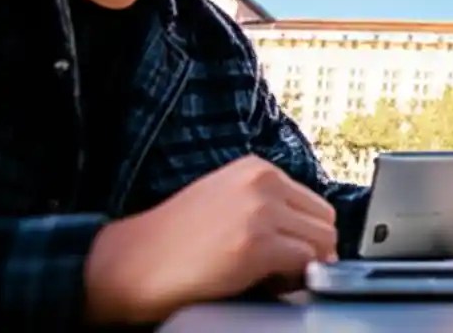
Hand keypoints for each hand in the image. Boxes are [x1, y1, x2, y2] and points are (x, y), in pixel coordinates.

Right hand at [83, 155, 337, 325]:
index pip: (313, 203)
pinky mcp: (257, 245)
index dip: (304, 235)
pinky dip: (291, 281)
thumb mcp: (225, 204)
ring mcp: (261, 211)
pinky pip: (305, 264)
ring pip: (322, 242)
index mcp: (257, 169)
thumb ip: (267, 208)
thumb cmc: (171, 243)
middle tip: (280, 272)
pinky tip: (262, 285)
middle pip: (325, 220)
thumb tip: (311, 238)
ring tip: (268, 278)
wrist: (127, 264)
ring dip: (303, 267)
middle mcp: (263, 182)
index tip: (286, 255)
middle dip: (310, 251)